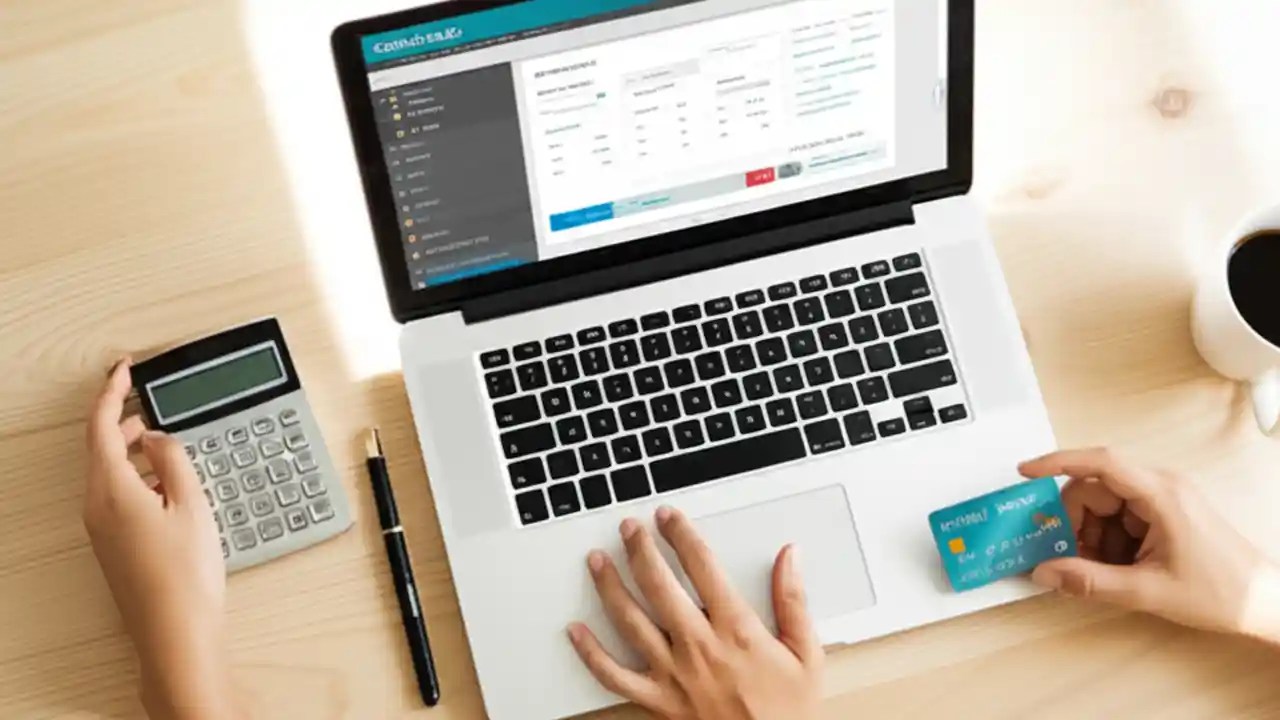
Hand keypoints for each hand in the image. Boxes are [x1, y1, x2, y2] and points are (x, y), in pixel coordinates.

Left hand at [85, 359, 241, 718]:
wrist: (176, 633)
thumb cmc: (186, 576)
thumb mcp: (192, 505)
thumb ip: (174, 461)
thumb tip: (158, 439)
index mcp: (112, 489)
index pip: (101, 426)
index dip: (111, 392)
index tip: (124, 369)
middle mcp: (98, 506)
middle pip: (100, 447)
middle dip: (123, 418)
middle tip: (148, 399)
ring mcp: (102, 527)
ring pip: (110, 471)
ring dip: (134, 449)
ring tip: (164, 440)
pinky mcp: (114, 543)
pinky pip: (118, 495)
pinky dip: (139, 476)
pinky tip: (170, 484)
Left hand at [567, 506, 821, 719]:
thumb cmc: (787, 713)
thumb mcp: (806, 655)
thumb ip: (794, 601)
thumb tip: (790, 557)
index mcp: (737, 630)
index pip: (703, 567)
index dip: (682, 535)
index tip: (669, 516)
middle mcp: (699, 647)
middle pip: (660, 585)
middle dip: (640, 549)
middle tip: (629, 527)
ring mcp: (674, 674)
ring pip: (631, 621)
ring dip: (610, 586)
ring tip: (596, 560)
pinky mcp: (658, 700)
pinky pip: (614, 675)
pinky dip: (589, 653)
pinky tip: (575, 631)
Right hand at [1021, 448, 1279, 643]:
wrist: (1264, 602)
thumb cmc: (1220, 592)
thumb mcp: (1147, 591)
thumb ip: (1090, 581)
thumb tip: (1044, 572)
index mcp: (1160, 493)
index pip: (1100, 463)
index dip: (1058, 462)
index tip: (1025, 472)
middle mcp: (1159, 486)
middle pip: (1094, 489)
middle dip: (1075, 523)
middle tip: (1069, 557)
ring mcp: (1161, 499)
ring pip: (1103, 506)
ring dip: (1092, 537)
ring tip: (1103, 571)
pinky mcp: (1162, 513)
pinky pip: (1118, 518)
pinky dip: (1107, 542)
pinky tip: (1118, 569)